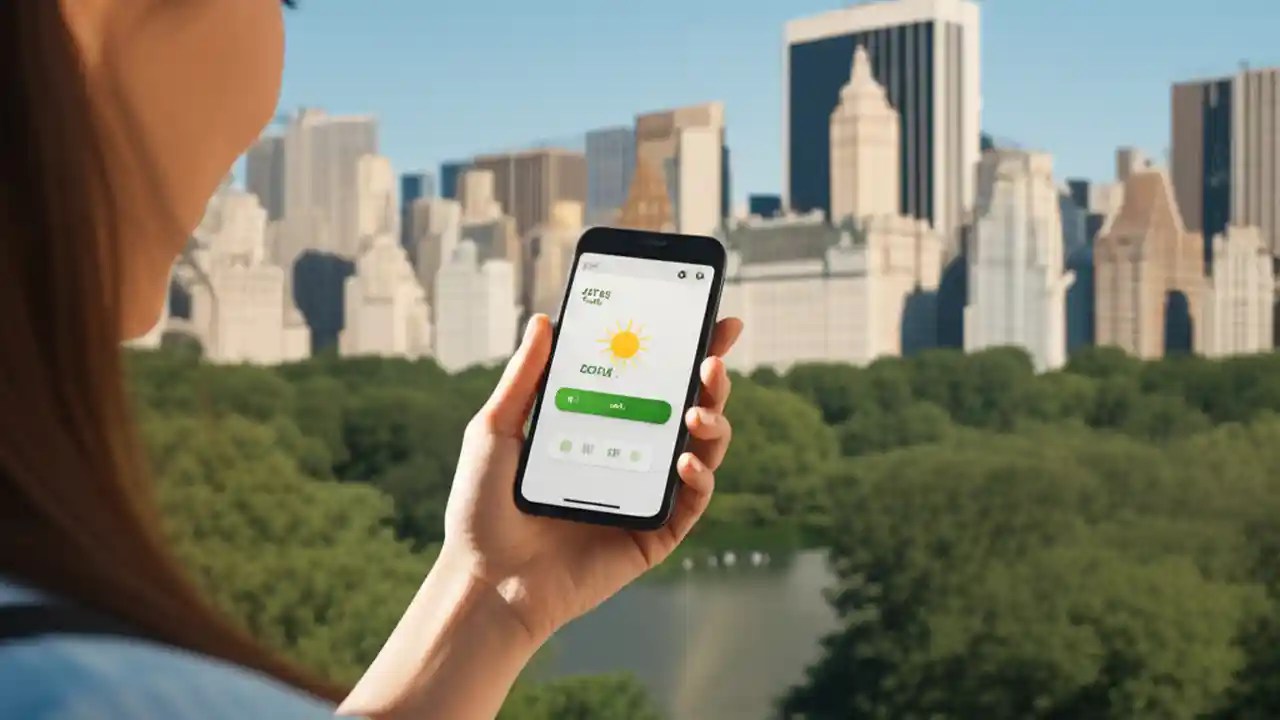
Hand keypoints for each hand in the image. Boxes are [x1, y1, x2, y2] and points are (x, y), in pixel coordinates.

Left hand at [443, 313, 743, 640]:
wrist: (486, 580)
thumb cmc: (483, 509)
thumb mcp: (496, 431)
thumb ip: (524, 378)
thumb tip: (544, 320)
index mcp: (600, 426)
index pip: (650, 379)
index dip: (685, 349)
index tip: (709, 315)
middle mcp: (630, 455)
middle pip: (687, 407)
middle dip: (712, 377)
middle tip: (713, 355)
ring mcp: (646, 494)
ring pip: (703, 450)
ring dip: (713, 422)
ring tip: (698, 407)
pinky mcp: (654, 534)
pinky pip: (692, 502)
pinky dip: (700, 477)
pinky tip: (686, 460)